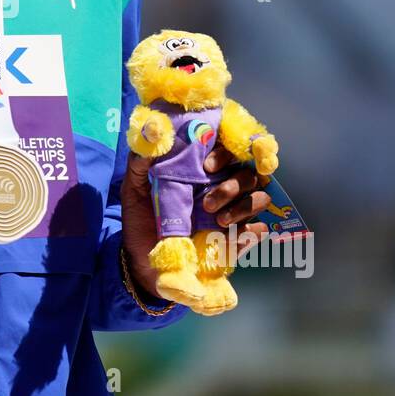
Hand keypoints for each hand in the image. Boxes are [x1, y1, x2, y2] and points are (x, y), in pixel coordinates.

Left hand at [118, 143, 272, 292]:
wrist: (143, 261)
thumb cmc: (142, 219)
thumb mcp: (134, 188)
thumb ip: (140, 163)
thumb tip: (152, 134)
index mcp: (201, 172)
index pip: (228, 151)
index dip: (225, 153)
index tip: (207, 165)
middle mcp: (221, 187)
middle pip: (248, 174)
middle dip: (232, 184)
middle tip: (208, 201)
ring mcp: (231, 212)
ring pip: (259, 198)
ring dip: (243, 206)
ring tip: (219, 220)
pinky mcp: (236, 239)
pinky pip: (259, 230)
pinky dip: (252, 231)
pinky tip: (233, 236)